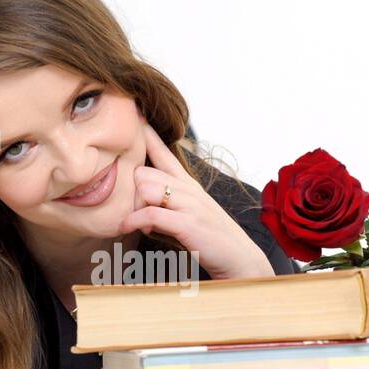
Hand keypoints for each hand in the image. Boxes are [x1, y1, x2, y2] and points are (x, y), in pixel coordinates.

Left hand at [119, 122, 275, 280]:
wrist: (240, 259)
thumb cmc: (212, 239)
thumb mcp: (190, 213)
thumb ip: (167, 202)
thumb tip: (140, 202)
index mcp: (188, 184)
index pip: (163, 151)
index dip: (146, 132)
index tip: (134, 109)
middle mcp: (188, 189)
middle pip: (143, 173)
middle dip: (129, 192)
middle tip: (129, 211)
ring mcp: (190, 204)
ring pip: (145, 188)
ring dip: (132, 207)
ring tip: (133, 222)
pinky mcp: (188, 223)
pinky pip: (150, 214)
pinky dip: (135, 221)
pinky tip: (128, 227)